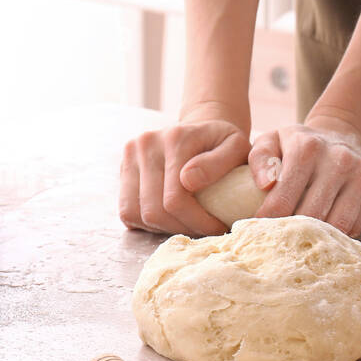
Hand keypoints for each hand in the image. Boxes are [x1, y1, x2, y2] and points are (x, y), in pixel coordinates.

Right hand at [119, 104, 249, 235]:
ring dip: (163, 228)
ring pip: (136, 214)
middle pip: (154, 210)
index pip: (175, 199)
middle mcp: (146, 144)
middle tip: (204, 230)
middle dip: (182, 228)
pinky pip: (127, 210)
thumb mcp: (237, 146)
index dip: (198, 222)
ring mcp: (130, 156)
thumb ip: (220, 162)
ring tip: (187, 224)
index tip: (218, 227)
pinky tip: (170, 217)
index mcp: (175, 139)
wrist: (201, 130)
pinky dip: (147, 223)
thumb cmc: (223, 143)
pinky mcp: (123, 168)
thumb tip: (188, 181)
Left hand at [246, 113, 360, 235]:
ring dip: (317, 237)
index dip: (268, 219)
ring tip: (302, 239)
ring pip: (336, 225)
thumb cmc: (302, 145)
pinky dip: (338, 235)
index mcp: (308, 148)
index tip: (261, 228)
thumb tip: (265, 185)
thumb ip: (260, 159)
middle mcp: (338, 160)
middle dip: (292, 232)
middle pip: (310, 215)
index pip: (283, 198)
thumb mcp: (274, 140)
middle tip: (280, 239)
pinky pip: (354, 228)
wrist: (346, 135)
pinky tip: (326, 230)